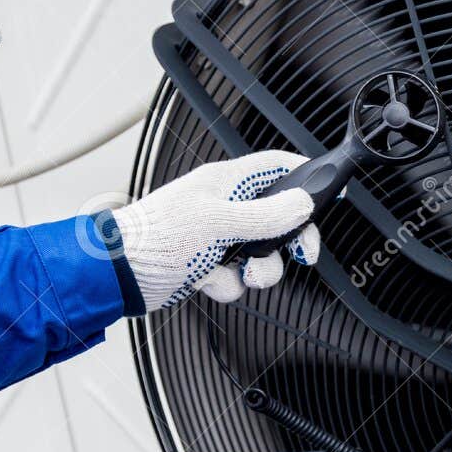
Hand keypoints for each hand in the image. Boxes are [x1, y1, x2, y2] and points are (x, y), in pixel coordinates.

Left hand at [101, 151, 320, 313]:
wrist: (119, 274)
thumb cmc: (156, 237)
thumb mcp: (218, 223)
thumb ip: (265, 216)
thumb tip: (302, 205)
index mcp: (227, 183)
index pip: (277, 167)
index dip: (307, 175)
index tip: (332, 191)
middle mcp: (226, 207)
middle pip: (280, 218)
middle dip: (291, 241)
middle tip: (301, 255)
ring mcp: (218, 237)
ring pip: (262, 255)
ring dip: (258, 271)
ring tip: (239, 273)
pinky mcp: (209, 265)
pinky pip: (237, 277)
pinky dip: (227, 284)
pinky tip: (206, 280)